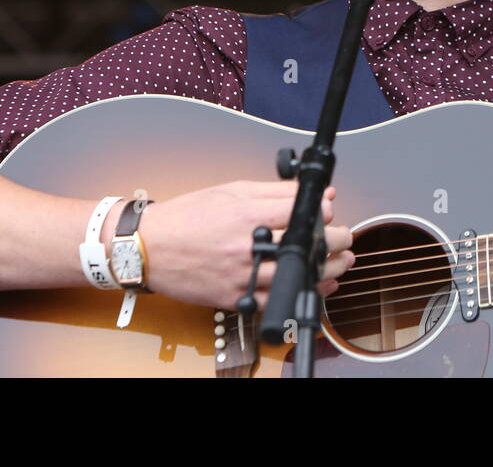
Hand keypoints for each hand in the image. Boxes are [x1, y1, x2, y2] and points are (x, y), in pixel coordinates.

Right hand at [130, 180, 354, 310]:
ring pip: (297, 275)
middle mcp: (245, 247)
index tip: (327, 209)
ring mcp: (240, 275)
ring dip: (328, 267)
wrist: (149, 248)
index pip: (299, 211)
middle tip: (343, 234)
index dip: (321, 209)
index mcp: (245, 215)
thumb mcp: (231, 191)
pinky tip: (318, 284)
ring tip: (341, 259)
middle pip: (304, 244)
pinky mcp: (234, 298)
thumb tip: (314, 191)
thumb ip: (276, 191)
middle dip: (334, 238)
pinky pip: (277, 300)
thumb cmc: (187, 217)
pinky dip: (303, 292)